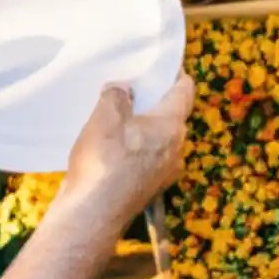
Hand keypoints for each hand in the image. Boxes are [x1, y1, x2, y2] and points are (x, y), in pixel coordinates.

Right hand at [59, 77, 193, 228]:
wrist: (93, 214)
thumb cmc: (103, 160)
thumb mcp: (106, 117)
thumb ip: (117, 95)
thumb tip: (124, 88)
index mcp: (172, 126)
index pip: (185, 92)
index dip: (176, 75)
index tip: (165, 65)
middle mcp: (178, 148)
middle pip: (173, 116)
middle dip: (157, 102)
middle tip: (136, 89)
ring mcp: (167, 171)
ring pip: (162, 139)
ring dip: (146, 127)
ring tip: (122, 117)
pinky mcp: (152, 187)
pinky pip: (151, 158)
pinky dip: (139, 147)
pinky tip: (117, 148)